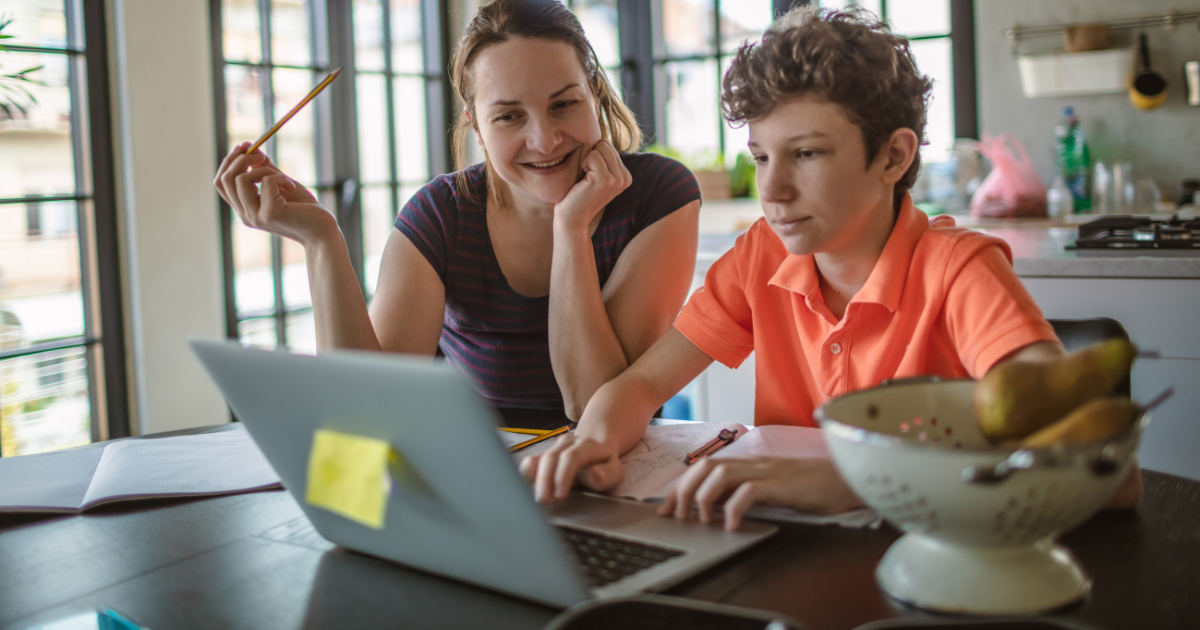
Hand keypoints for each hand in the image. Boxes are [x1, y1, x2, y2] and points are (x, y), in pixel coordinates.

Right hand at [213, 142, 338, 247]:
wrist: (323, 231)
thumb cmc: (305, 209)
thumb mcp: (281, 184)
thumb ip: (265, 169)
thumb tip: (252, 148)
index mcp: (244, 208)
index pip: (221, 183)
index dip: (229, 161)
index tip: (245, 146)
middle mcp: (245, 215)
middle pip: (225, 179)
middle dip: (241, 159)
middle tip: (262, 155)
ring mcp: (255, 216)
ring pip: (242, 179)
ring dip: (264, 170)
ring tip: (282, 178)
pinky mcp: (270, 214)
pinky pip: (266, 182)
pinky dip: (280, 178)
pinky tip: (291, 187)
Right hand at [519, 432, 624, 502]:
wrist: (596, 452)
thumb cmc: (605, 466)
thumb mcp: (616, 472)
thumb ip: (608, 475)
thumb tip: (594, 475)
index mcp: (587, 446)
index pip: (571, 456)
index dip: (563, 475)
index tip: (559, 496)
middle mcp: (567, 444)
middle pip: (551, 457)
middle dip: (545, 481)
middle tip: (543, 502)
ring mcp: (553, 449)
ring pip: (537, 459)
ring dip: (534, 480)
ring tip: (533, 499)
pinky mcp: (543, 458)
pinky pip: (530, 463)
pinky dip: (524, 476)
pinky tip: (524, 490)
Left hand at [553, 140, 631, 229]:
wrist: (572, 218)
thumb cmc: (578, 194)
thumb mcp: (595, 174)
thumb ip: (603, 158)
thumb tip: (599, 131)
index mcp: (626, 175)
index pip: (608, 145)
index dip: (593, 156)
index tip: (590, 176)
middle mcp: (625, 178)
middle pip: (605, 144)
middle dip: (590, 156)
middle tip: (586, 178)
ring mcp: (617, 179)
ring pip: (599, 147)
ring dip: (586, 161)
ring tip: (585, 180)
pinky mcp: (605, 180)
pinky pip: (592, 156)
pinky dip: (583, 165)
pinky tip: (583, 182)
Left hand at [658, 457, 864, 530]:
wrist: (849, 480)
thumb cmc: (814, 487)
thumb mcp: (774, 487)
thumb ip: (748, 490)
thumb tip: (718, 508)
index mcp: (750, 463)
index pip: (705, 466)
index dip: (681, 485)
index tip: (666, 509)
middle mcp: (754, 463)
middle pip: (706, 465)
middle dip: (684, 490)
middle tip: (676, 516)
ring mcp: (767, 471)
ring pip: (721, 473)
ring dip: (704, 497)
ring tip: (701, 521)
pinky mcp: (782, 484)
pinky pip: (750, 491)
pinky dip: (734, 507)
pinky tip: (732, 525)